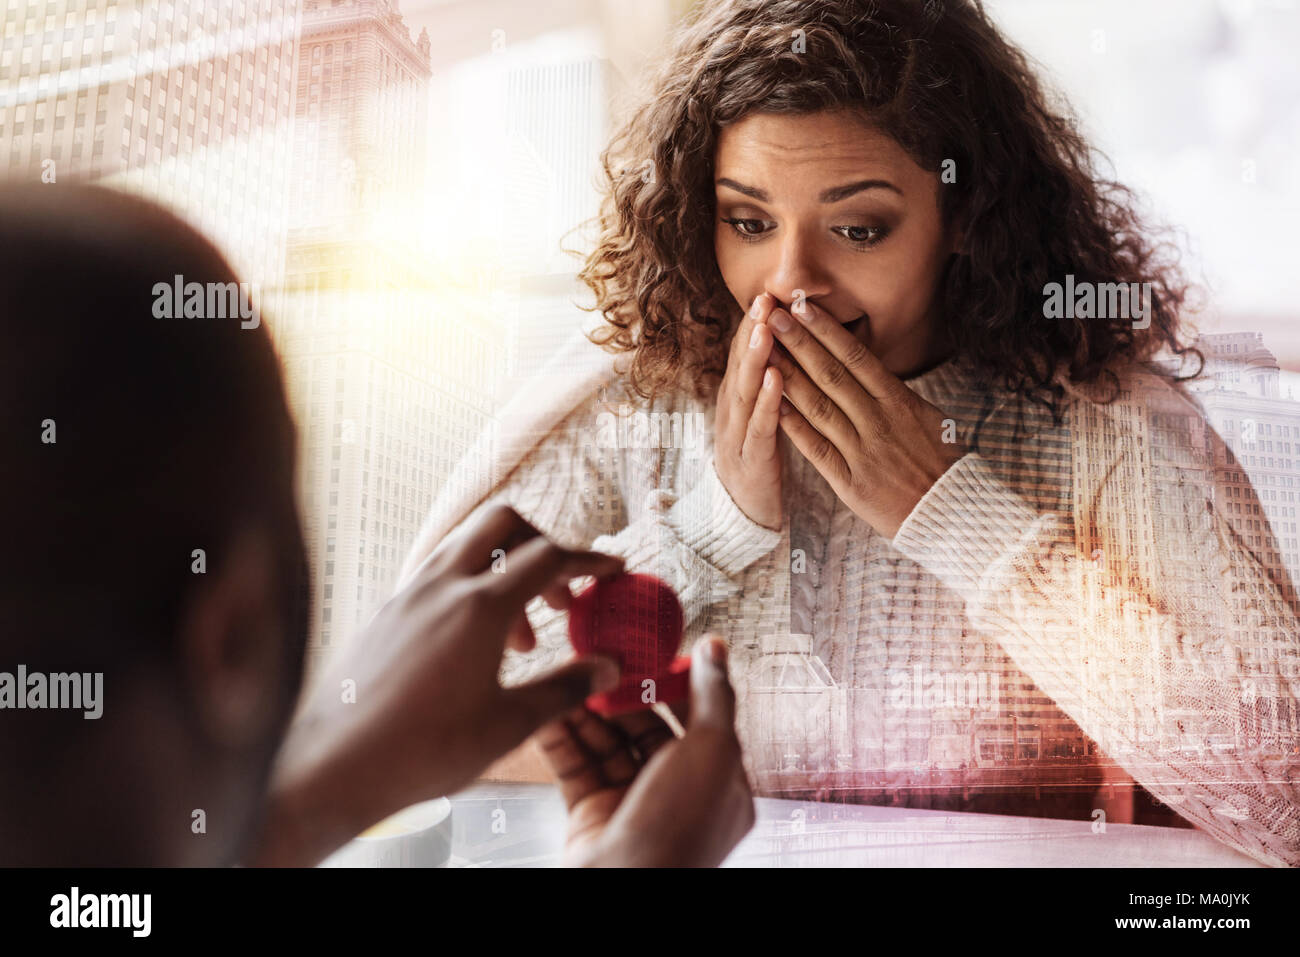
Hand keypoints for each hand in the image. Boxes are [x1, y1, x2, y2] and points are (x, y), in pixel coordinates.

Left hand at [251, 504, 624, 865]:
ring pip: (465, 545)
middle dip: (542, 545)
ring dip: (503, 569)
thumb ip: (564, 688)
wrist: (332, 766)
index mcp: (479, 607)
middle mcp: (441, 586)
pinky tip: (474, 641)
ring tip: (519, 633)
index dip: (588, 560)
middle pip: (503, 524)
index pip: (548, 557)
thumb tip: (605, 668)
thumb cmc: (421, 750)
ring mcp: (408, 594)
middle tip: (559, 594)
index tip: (612, 570)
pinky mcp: (386, 613)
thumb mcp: (508, 725)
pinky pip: (437, 574)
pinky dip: (469, 587)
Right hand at [534, 636, 754, 866]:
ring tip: (565, 677)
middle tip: (597, 660)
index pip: (700, 718)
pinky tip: (546, 710)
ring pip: (607, 743)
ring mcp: (632, 804)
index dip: (676, 682)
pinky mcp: (592, 815)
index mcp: (718, 782)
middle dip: (621, 693)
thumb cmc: (678, 829)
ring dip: (586, 710)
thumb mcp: (711, 751)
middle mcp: (677, 794)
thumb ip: (713, 697)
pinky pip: (576, 766)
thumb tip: (716, 650)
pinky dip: (560, 738)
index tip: (649, 652)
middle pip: (647, 727)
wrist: (621, 890)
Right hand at [713, 293, 786, 530]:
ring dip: (755, 357)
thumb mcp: (761, 415)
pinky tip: (776, 379)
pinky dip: (767, 400)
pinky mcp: (750, 459)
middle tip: (764, 298)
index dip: (754, 323)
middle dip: (752, 330)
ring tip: (765, 328)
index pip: (744, 353)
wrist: (744, 514)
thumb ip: (768, 382)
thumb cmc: (761, 457)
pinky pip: (759, 426)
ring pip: (745, 390)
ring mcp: (737, 434)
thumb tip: (784, 343)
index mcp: (738, 398)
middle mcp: (732, 410)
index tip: (768, 292)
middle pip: (740, 364)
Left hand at [764, 298, 966, 538]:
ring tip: (765, 350)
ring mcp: (863, 452)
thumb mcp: (928, 417)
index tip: (802, 307)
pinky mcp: (851, 483)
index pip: (856, 357)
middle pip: (831, 375)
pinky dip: (794, 426)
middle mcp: (879, 421)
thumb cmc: (943, 463)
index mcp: (900, 401)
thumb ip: (894, 394)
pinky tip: (774, 403)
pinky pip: (816, 449)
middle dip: (799, 342)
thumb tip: (868, 368)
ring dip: (788, 376)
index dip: (826, 330)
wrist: (955, 513)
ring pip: (819, 407)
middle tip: (772, 314)